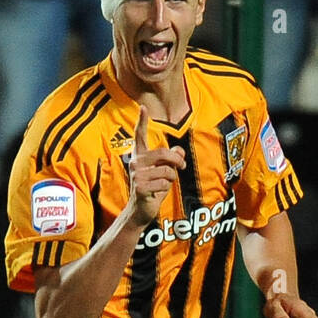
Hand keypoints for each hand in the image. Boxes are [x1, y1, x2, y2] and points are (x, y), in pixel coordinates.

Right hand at [127, 105, 185, 226]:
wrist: (140, 210)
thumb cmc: (152, 188)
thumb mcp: (164, 172)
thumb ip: (171, 160)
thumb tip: (179, 151)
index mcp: (139, 156)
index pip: (139, 136)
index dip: (141, 121)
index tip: (143, 107)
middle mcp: (135, 162)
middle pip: (163, 153)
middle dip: (177, 160)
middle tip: (182, 166)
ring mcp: (136, 175)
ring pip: (166, 170)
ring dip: (172, 177)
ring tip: (166, 182)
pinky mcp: (140, 187)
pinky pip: (164, 183)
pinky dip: (166, 188)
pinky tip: (157, 192)